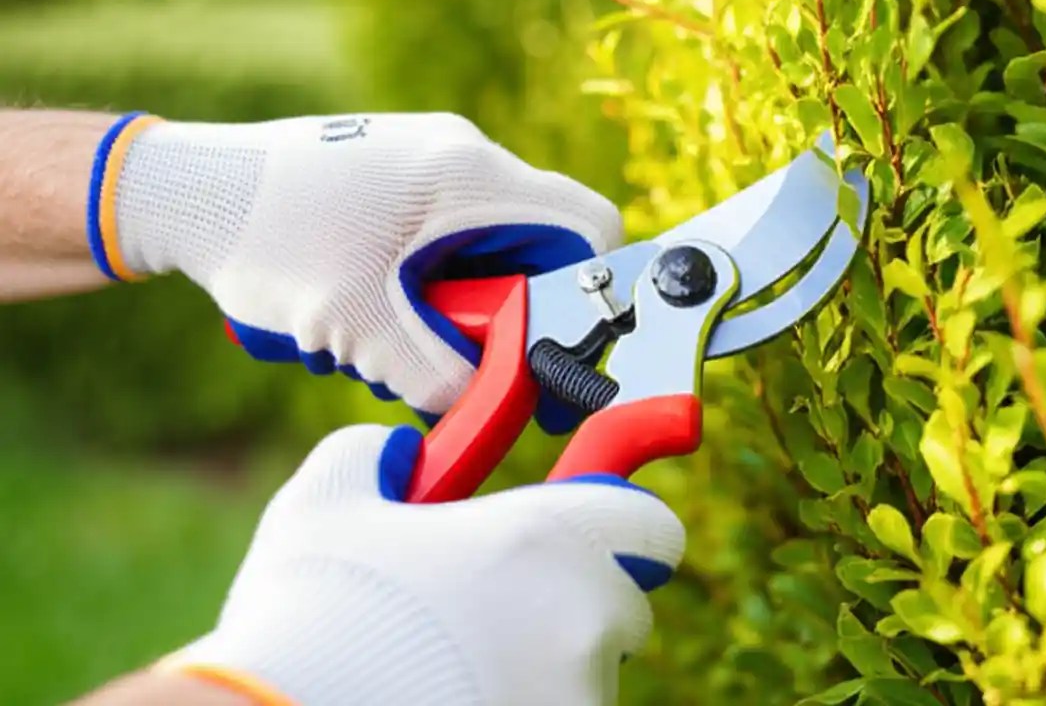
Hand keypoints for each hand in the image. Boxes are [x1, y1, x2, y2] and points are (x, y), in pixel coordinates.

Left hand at [86, 112, 621, 417]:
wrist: (184, 193)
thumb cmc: (264, 238)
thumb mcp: (355, 325)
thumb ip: (434, 376)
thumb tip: (487, 412)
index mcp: (467, 176)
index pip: (586, 230)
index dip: (587, 300)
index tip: (554, 357)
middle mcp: (459, 161)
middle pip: (533, 256)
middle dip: (502, 323)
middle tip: (460, 373)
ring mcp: (427, 170)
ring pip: (484, 261)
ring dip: (449, 316)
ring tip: (382, 345)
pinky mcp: (397, 188)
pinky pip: (441, 252)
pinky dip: (418, 298)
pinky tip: (364, 322)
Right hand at [154, 425, 684, 705]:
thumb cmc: (308, 619)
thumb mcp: (327, 505)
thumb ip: (377, 454)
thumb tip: (398, 451)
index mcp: (545, 540)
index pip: (651, 527)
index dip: (620, 529)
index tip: (585, 541)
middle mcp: (583, 619)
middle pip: (621, 606)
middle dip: (570, 605)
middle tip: (492, 613)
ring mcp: (578, 694)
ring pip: (590, 673)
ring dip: (545, 664)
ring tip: (454, 668)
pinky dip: (524, 705)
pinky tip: (456, 700)